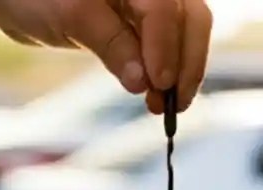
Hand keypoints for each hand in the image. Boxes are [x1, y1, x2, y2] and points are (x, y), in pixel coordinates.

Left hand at [0, 0, 210, 111]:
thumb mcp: (73, 16)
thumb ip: (112, 44)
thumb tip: (144, 82)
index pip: (163, 7)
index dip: (165, 46)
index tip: (159, 84)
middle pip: (189, 18)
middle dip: (186, 61)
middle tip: (174, 102)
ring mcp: (148, 2)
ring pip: (184, 33)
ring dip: (180, 71)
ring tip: (164, 106)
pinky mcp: (141, 22)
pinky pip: (167, 45)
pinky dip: (166, 71)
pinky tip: (156, 95)